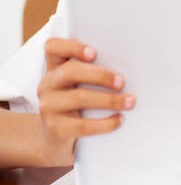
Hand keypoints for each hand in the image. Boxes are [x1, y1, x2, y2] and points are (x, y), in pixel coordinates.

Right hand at [37, 38, 135, 166]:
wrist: (56, 138)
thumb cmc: (75, 103)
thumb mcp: (77, 84)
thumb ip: (92, 72)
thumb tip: (129, 68)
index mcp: (54, 67)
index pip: (53, 47)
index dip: (71, 47)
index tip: (94, 53)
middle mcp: (48, 84)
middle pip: (71, 71)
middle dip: (100, 75)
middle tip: (122, 82)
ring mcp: (48, 106)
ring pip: (79, 97)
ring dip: (109, 99)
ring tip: (129, 102)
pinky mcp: (55, 128)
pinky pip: (82, 125)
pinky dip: (105, 123)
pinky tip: (119, 120)